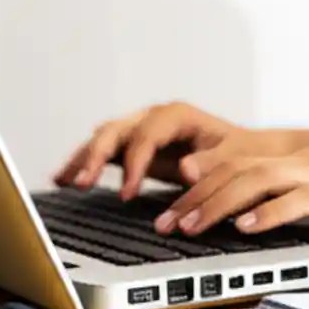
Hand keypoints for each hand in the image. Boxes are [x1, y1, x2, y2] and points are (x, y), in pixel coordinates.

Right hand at [53, 102, 295, 199]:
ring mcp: (141, 130)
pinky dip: (85, 164)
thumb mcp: (233, 158)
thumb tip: (185, 169)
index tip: (127, 193)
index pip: (146, 135)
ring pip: (104, 138)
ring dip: (83, 158)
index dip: (133, 163)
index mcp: (177, 115)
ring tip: (62, 180)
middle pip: (116, 130)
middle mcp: (154, 118)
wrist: (245, 153)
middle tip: (82, 183)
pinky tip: (64, 178)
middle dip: (96, 156)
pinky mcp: (135, 147)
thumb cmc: (241, 154)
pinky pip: (105, 152)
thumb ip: (211, 163)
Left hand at [156, 148, 308, 234]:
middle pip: (234, 172)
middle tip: (163, 225)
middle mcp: (306, 162)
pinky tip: (246, 227)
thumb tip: (264, 220)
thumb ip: (303, 199)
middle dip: (192, 200)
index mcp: (302, 161)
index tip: (169, 211)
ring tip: (189, 228)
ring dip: (216, 205)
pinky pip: (299, 200)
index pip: (236, 167)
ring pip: (255, 181)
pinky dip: (269, 212)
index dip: (197, 188)